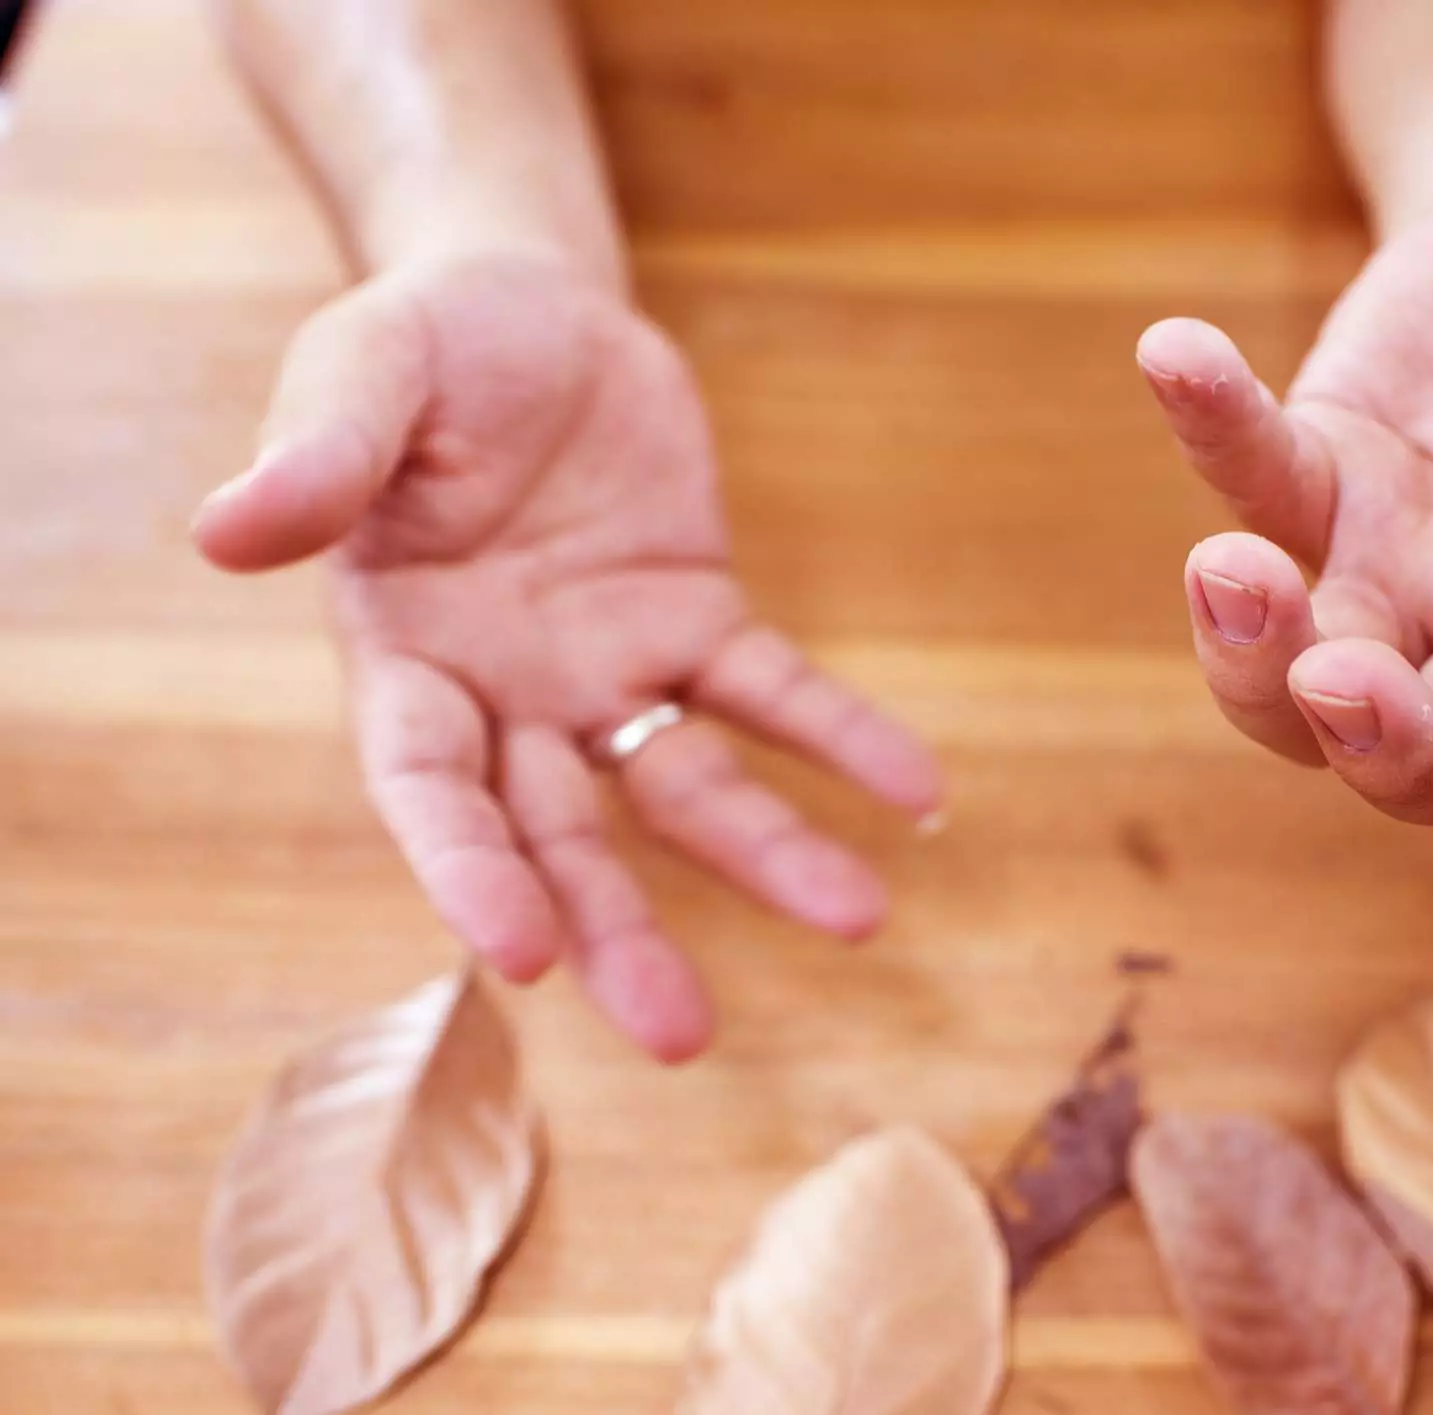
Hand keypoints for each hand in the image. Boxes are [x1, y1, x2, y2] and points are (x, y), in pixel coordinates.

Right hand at [192, 256, 941, 1060]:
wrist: (525, 303)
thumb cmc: (423, 347)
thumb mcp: (365, 370)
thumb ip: (321, 454)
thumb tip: (227, 531)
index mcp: (405, 657)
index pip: (429, 789)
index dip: (470, 873)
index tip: (523, 955)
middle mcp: (506, 695)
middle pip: (560, 836)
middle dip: (618, 933)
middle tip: (681, 1035)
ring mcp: (606, 669)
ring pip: (683, 789)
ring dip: (765, 856)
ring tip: (858, 917)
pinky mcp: (694, 621)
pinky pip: (771, 692)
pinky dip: (837, 736)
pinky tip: (914, 791)